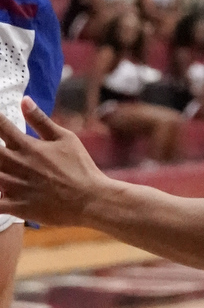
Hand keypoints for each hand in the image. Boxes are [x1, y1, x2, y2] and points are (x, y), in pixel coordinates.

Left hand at [0, 99, 109, 224]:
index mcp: (29, 147)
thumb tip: (24, 100)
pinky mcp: (16, 207)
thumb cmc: (80, 167)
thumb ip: (41, 120)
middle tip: (0, 147)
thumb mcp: (66, 138)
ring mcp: (15, 187)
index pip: (2, 127)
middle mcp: (17, 165)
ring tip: (1, 164)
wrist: (90, 199)